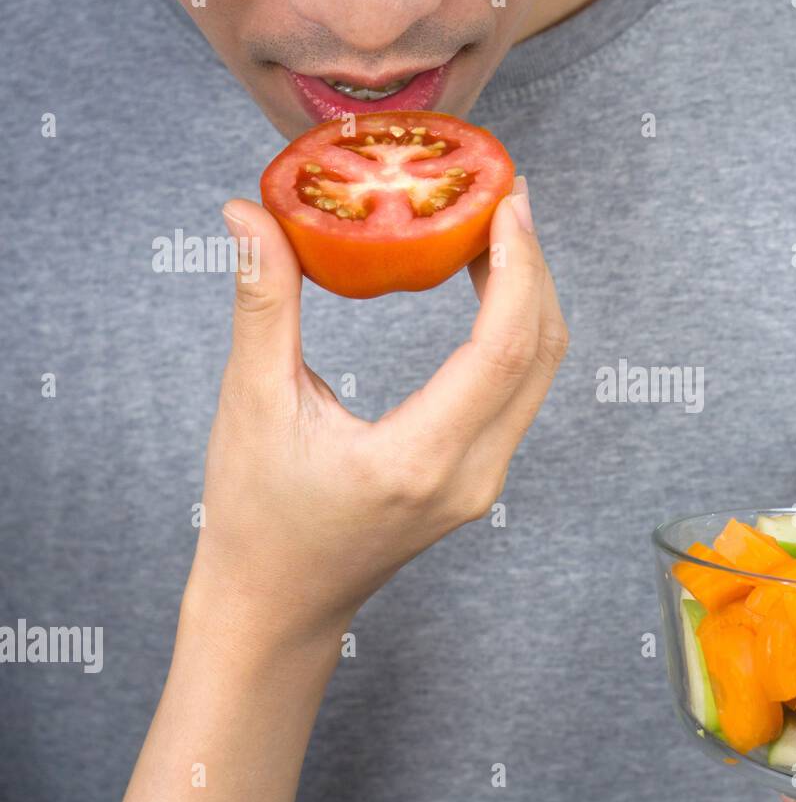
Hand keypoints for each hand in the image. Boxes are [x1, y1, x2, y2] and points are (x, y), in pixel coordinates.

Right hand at [188, 175, 566, 651]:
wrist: (279, 605)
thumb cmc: (257, 517)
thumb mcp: (252, 406)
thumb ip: (263, 305)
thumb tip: (249, 214)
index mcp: (419, 459)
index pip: (501, 349)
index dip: (517, 267)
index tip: (509, 202)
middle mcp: (471, 475)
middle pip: (539, 354)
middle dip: (533, 267)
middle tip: (505, 196)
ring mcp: (485, 482)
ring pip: (539, 373)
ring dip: (529, 297)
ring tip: (496, 229)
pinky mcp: (480, 479)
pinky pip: (520, 391)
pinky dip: (515, 331)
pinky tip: (486, 285)